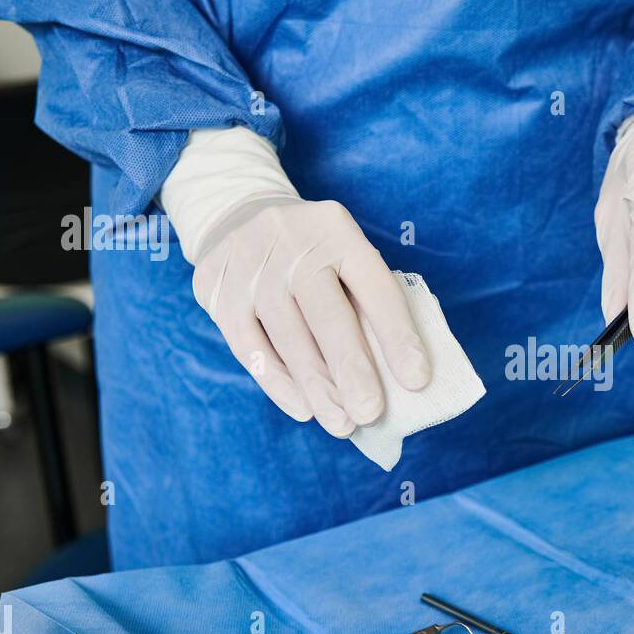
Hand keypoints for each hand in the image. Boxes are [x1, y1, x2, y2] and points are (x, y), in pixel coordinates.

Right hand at [191, 199, 430, 436]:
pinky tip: (303, 408)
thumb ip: (365, 301)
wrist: (236, 210)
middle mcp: (291, 242)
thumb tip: (392, 376)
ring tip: (341, 423)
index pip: (375, 288)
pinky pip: (249, 346)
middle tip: (371, 414)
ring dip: (317, 389)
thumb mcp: (342, 253)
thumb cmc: (310, 251)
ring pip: (288, 338)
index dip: (398, 336)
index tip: (417, 380)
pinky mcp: (216, 287)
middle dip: (352, 371)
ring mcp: (249, 263)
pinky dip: (278, 383)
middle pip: (327, 316)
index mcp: (337, 230)